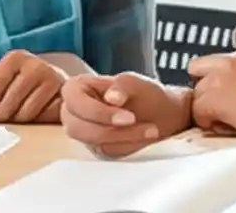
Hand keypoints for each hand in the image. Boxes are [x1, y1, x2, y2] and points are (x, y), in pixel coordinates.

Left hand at [0, 50, 65, 122]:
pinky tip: (29, 122)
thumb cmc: (21, 80)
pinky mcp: (64, 96)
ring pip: (27, 111)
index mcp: (16, 58)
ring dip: (16, 121)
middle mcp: (35, 65)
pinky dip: (35, 122)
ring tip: (11, 122)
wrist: (54, 80)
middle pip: (11, 99)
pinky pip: (44, 116)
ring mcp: (52, 79)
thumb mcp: (3, 74)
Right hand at [60, 72, 189, 157]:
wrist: (161, 112)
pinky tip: (144, 137)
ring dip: (125, 138)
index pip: (75, 102)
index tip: (129, 117)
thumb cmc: (143, 93)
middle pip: (78, 128)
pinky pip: (109, 153)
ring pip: (94, 143)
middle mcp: (73, 111)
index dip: (99, 112)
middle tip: (140, 125)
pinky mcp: (97, 147)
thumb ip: (122, 86)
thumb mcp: (134, 83)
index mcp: (76, 88)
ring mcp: (84, 131)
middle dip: (112, 130)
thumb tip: (111, 98)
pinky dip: (129, 146)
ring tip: (151, 130)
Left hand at [189, 52, 235, 141]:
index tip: (222, 97)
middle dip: (205, 93)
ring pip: (196, 97)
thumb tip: (228, 93)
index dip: (210, 82)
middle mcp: (226, 62)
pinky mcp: (215, 99)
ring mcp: (218, 79)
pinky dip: (208, 123)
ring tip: (229, 121)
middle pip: (197, 77)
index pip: (205, 64)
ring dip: (207, 110)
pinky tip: (228, 128)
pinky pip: (198, 114)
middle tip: (221, 110)